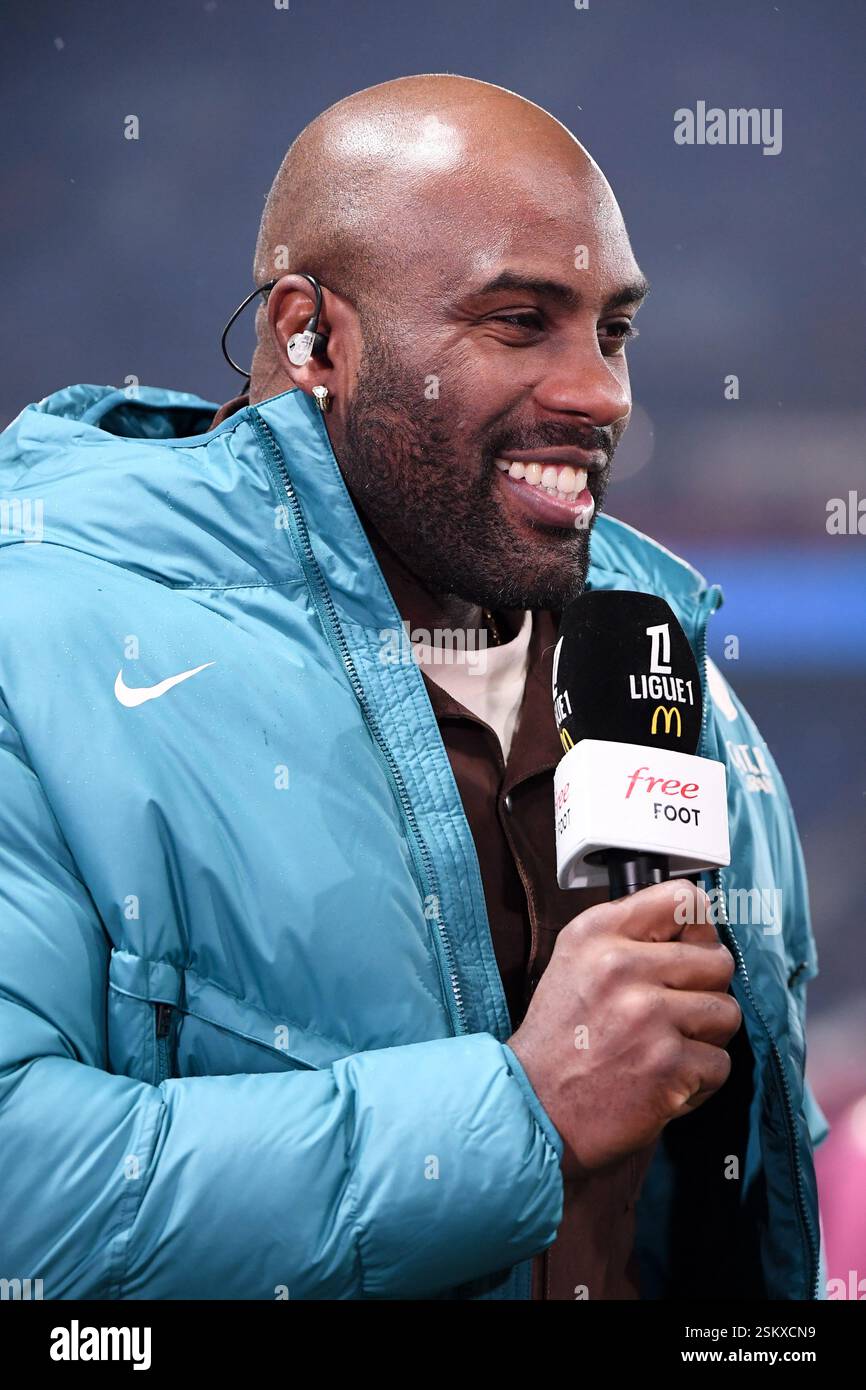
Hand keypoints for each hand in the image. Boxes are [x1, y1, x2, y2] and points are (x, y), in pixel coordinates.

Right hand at [507, 878, 740, 1176]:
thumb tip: (703, 927)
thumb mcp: (578, 961)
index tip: (690, 950)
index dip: (698, 929)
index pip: (682, 899)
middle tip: (674, 1016)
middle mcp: (621, 965)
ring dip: (706, 1038)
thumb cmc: (561, 1037)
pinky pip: (721, 1063)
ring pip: (727, 1012)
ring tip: (667, 1049)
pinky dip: (699, 1081)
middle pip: (718, 960)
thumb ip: (632, 936)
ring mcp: (647, 1014)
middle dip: (705, 992)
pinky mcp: (667, 1063)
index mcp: (597, 932)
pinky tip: (663, 1082)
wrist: (533, 1106)